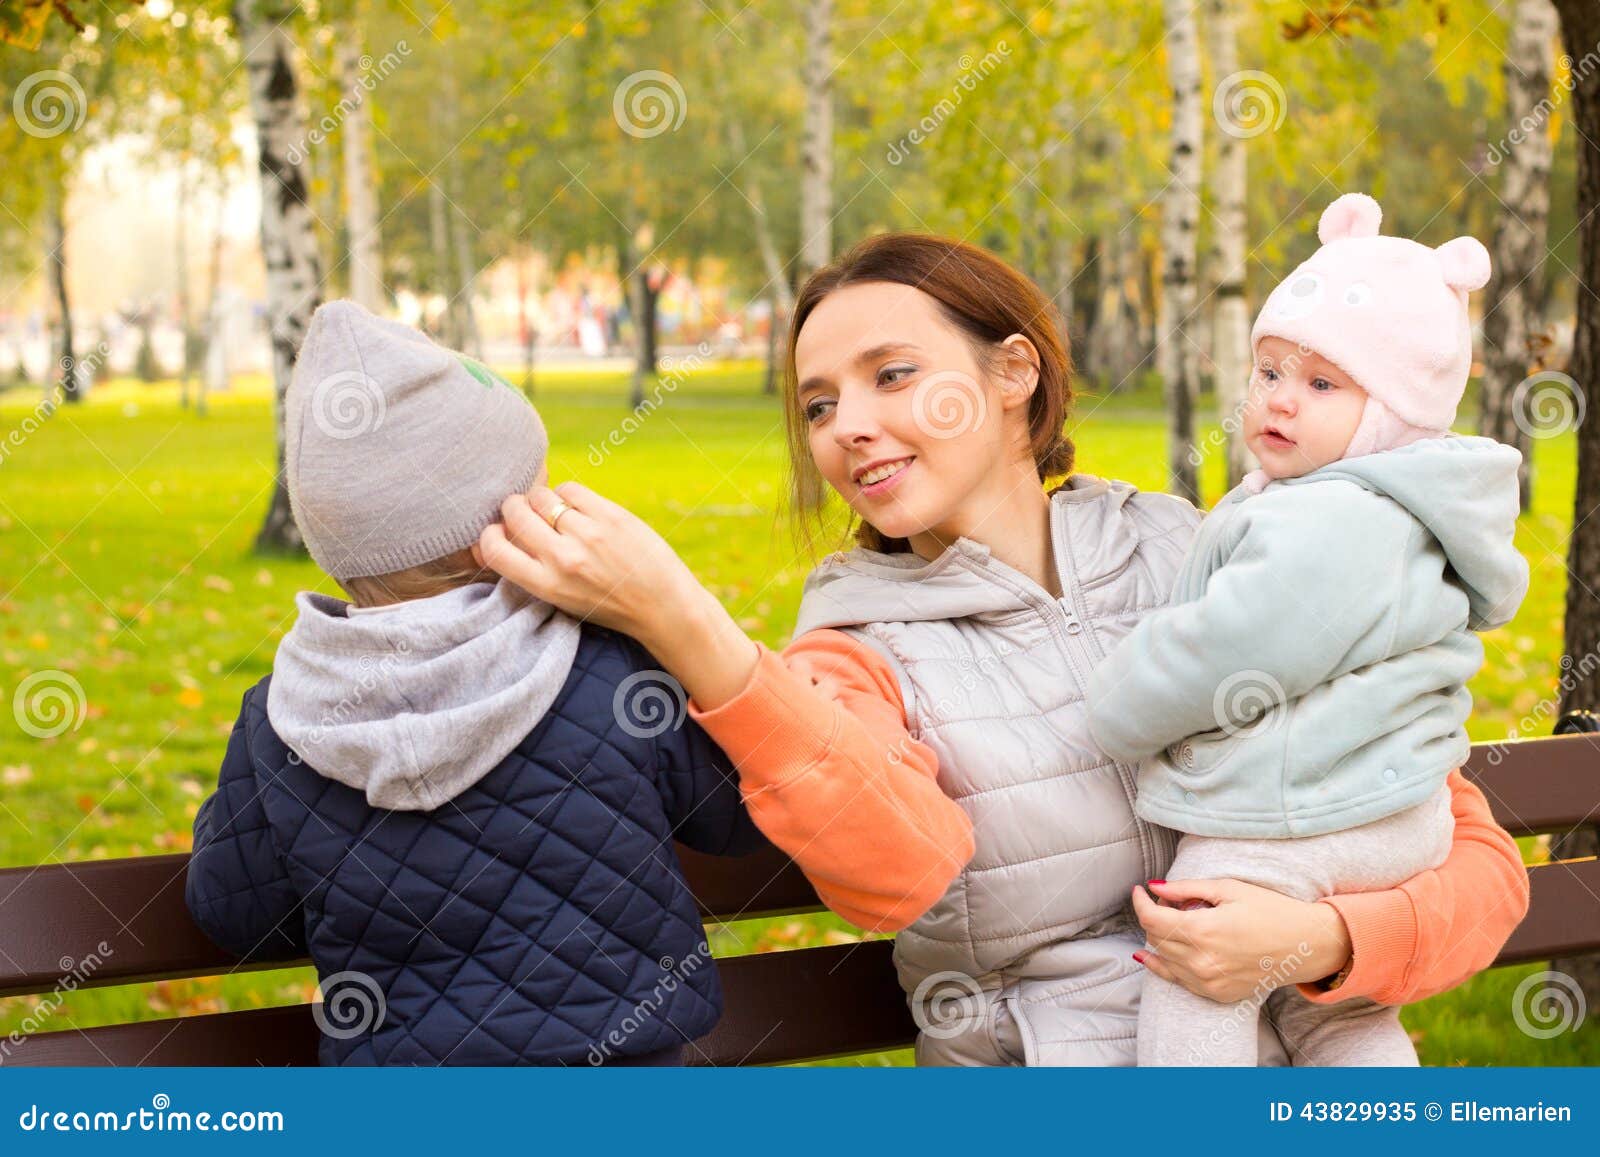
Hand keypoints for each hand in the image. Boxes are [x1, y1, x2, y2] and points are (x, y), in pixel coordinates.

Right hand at [476, 482, 698, 640]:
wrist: (663, 607)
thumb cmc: (610, 604)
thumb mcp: (563, 598)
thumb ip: (533, 570)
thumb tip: (502, 534)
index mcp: (546, 585)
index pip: (494, 550)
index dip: (489, 534)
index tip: (499, 532)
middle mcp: (562, 559)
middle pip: (515, 514)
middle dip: (513, 508)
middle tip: (524, 512)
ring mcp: (587, 535)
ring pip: (541, 497)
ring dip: (540, 498)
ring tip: (553, 509)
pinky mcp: (611, 517)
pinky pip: (570, 489)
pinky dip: (567, 494)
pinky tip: (576, 506)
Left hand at [1130, 877, 1351, 1003]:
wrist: (1306, 945)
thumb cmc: (1270, 910)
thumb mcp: (1228, 889)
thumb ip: (1186, 889)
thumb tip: (1155, 887)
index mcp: (1202, 931)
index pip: (1150, 919)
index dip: (1139, 902)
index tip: (1140, 890)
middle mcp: (1201, 961)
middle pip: (1155, 938)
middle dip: (1152, 916)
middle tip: (1165, 901)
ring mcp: (1208, 981)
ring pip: (1163, 959)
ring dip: (1160, 939)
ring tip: (1174, 921)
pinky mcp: (1217, 993)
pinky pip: (1178, 980)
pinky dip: (1166, 964)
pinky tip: (1157, 954)